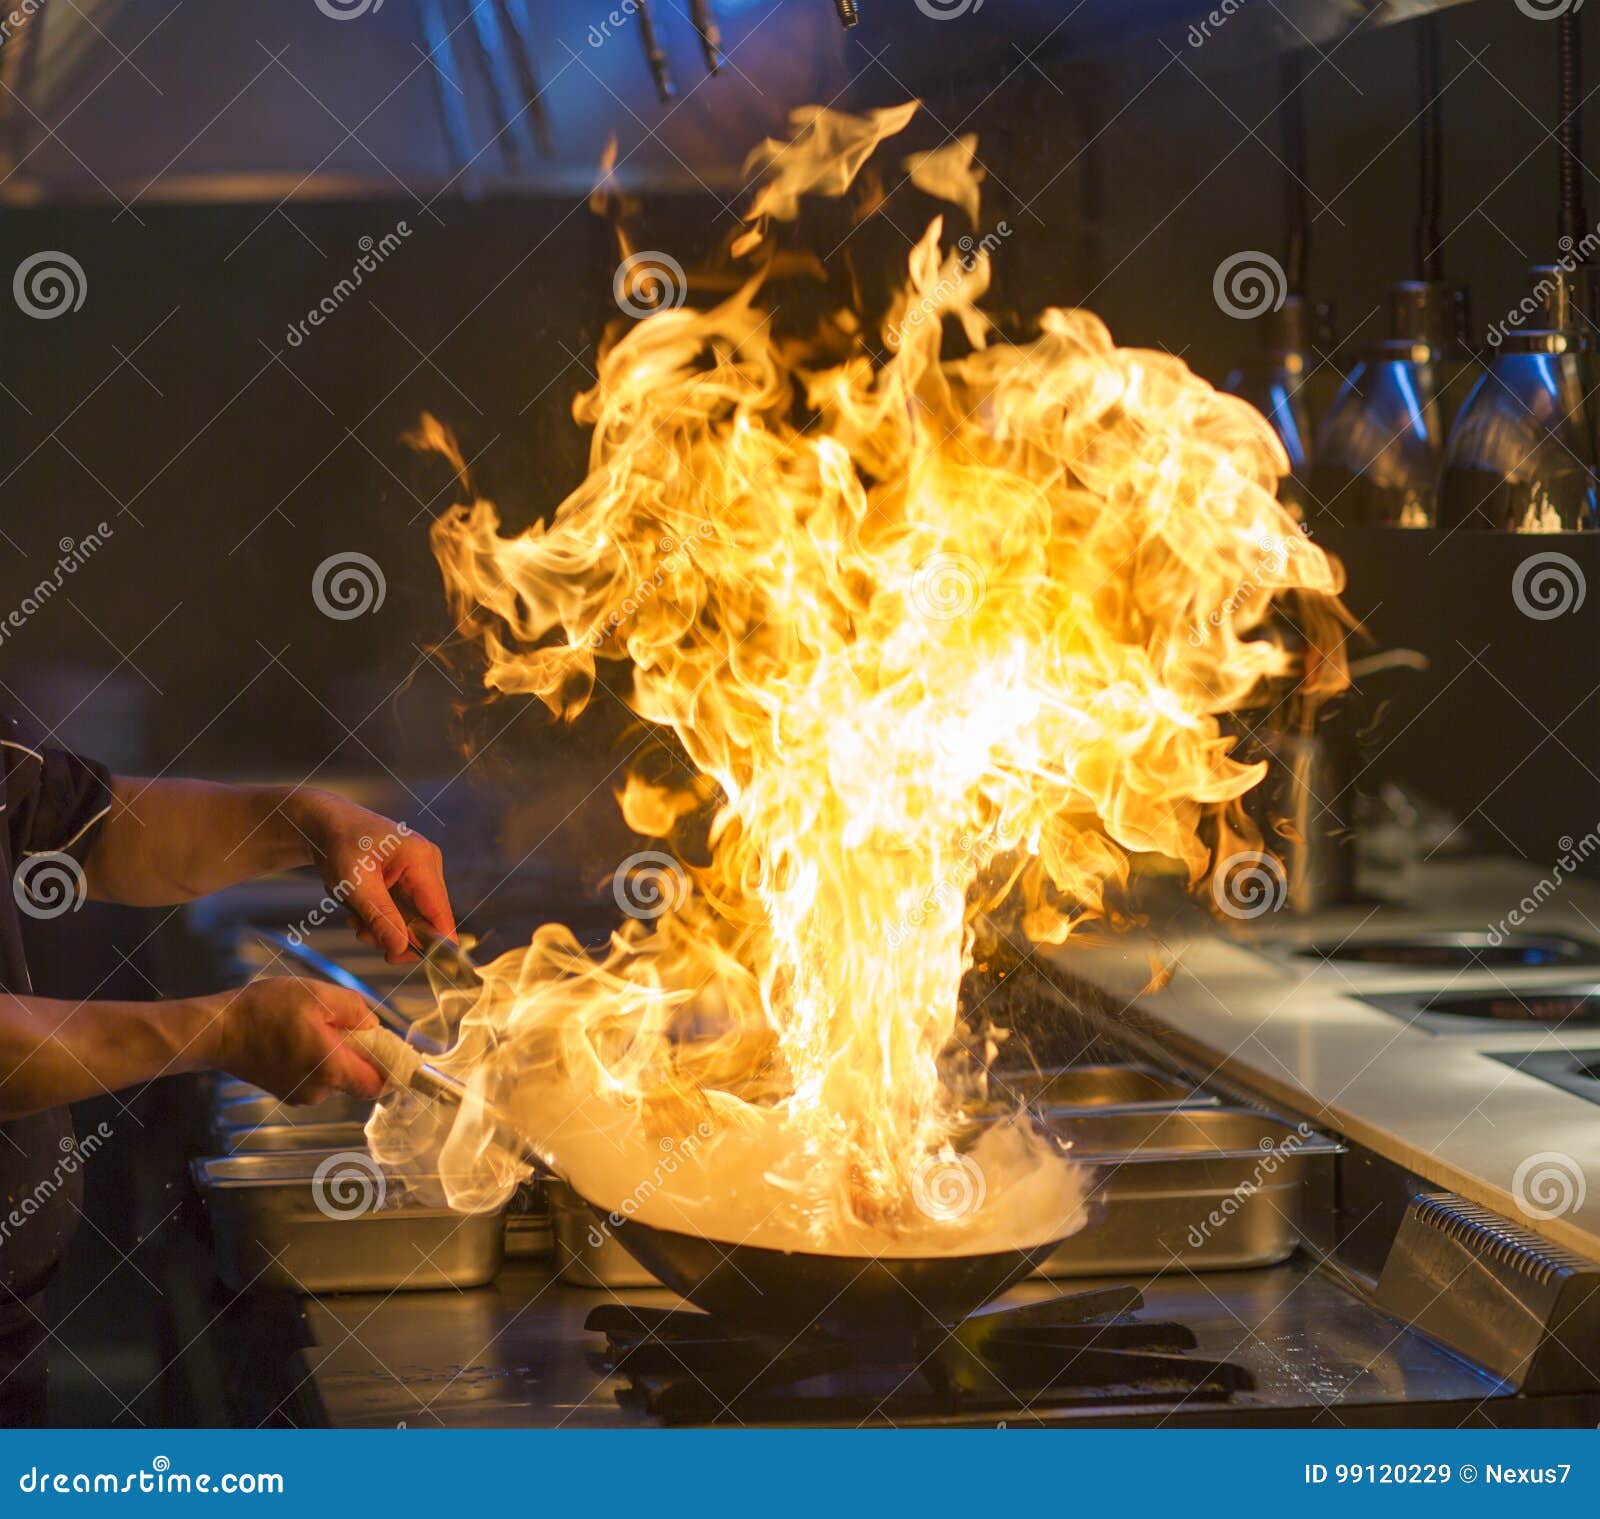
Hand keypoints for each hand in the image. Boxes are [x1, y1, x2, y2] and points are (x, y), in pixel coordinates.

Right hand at [211, 976, 384, 1104]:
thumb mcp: (318, 995)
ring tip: (312, 1025)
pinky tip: (298, 1036)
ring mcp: (300, 1094)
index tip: (389, 1047)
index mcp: (332, 1069)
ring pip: (335, 1076)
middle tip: (342, 1023)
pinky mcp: (285, 1091)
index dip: (389, 1067)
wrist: (218, 1030)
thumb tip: (374, 1026)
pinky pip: (315, 1077)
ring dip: (335, 1053)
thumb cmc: (264, 1011)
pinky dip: (316, 1059)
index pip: (378, 1084)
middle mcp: (318, 1091)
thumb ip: (355, 1011)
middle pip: (357, 1078)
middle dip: (358, 1053)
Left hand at [294, 792, 455, 962]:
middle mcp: (428, 862)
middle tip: (362, 935)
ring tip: (354, 919)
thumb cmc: (338, 843)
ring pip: (413, 916)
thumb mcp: (353, 884)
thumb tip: (401, 948)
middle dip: (395, 933)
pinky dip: (383, 915)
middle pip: (426, 918)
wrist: (325, 822)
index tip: (414, 964)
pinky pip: (405, 907)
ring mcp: (421, 868)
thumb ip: (380, 917)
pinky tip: (361, 909)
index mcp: (420, 858)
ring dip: (384, 925)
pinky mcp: (411, 875)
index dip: (435, 942)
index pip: (439, 911)